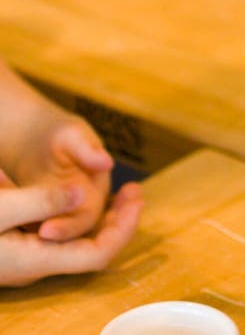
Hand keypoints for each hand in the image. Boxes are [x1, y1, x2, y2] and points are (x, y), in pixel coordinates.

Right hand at [0, 170, 141, 286]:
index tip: (138, 203)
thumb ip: (41, 201)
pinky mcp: (22, 248)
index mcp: (36, 259)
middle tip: (134, 190)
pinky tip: (85, 197)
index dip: (122, 231)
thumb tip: (83, 193)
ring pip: (79, 242)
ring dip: (103, 217)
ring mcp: (30, 257)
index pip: (95, 256)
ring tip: (122, 191)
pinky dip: (81, 216)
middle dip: (119, 221)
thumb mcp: (1, 207)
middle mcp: (37, 264)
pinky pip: (64, 237)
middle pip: (91, 249)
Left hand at [13, 109, 115, 242]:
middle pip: (67, 234)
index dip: (69, 228)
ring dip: (26, 230)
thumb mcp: (72, 135)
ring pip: (47, 234)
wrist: (38, 139)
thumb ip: (87, 149)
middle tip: (24, 237)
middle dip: (45, 238)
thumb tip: (107, 162)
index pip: (87, 219)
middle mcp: (81, 208)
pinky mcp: (40, 219)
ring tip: (7, 205)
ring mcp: (60, 216)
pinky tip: (1, 194)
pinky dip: (15, 221)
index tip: (45, 231)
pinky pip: (28, 226)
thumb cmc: (59, 133)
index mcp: (95, 192)